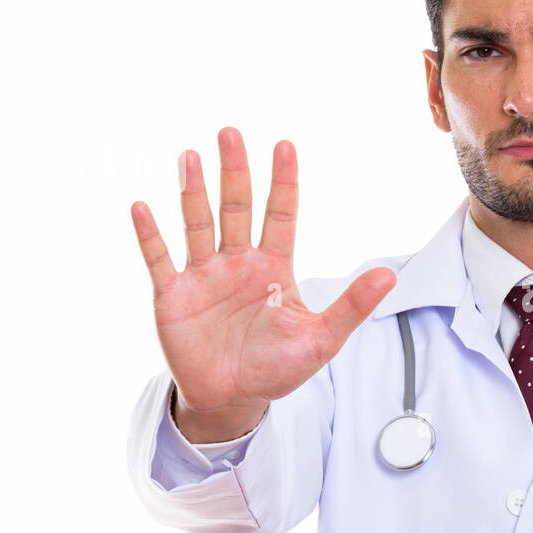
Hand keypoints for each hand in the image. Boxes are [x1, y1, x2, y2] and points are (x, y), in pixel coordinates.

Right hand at [130, 127, 395, 437]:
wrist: (233, 399)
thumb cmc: (277, 367)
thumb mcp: (321, 339)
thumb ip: (352, 305)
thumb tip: (390, 275)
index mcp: (273, 267)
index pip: (280, 215)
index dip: (283, 183)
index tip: (285, 145)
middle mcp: (237, 262)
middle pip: (236, 208)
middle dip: (234, 172)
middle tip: (230, 132)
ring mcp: (203, 276)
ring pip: (198, 225)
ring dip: (193, 192)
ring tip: (190, 156)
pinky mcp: (173, 296)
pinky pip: (160, 260)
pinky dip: (151, 235)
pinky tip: (142, 206)